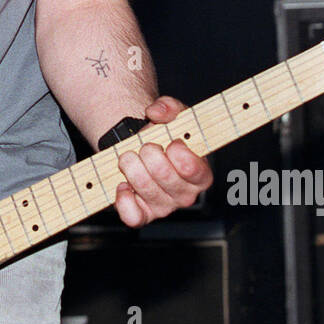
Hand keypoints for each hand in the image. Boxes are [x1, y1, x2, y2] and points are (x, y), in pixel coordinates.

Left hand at [112, 95, 212, 227]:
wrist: (142, 149)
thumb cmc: (164, 136)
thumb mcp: (172, 115)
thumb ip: (169, 107)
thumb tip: (156, 112)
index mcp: (201, 174)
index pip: (194, 170)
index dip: (178, 152)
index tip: (171, 141)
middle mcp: (186, 195)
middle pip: (165, 176)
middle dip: (148, 153)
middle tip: (144, 146)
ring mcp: (164, 207)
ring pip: (146, 189)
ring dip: (131, 166)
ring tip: (128, 156)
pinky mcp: (143, 215)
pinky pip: (133, 216)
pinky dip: (123, 199)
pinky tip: (122, 184)